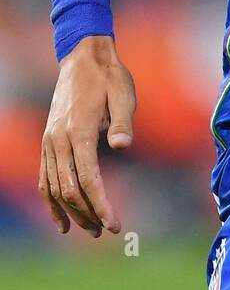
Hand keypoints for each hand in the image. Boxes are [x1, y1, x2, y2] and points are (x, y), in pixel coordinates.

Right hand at [39, 35, 135, 234]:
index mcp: (79, 130)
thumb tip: (123, 146)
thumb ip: (123, 121)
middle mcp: (58, 139)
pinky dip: (51, 201)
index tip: (114, 225)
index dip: (101, 205)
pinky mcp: (48, 141)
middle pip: (69, 189)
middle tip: (104, 231)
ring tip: (89, 229)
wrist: (83, 58)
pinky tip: (62, 219)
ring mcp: (49, 141)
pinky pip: (44, 178)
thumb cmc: (109, 77)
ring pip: (53, 188)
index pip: (88, 178)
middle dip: (87, 214)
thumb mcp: (124, 94)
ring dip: (70, 212)